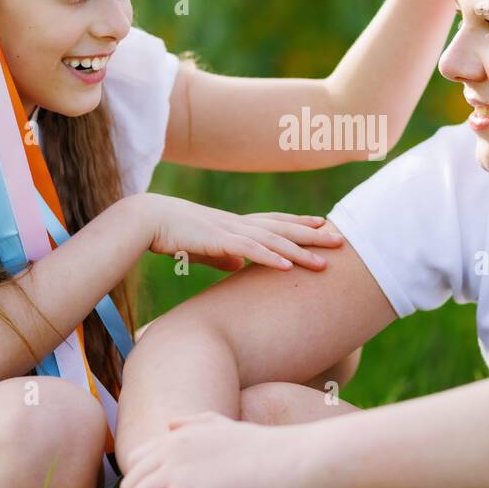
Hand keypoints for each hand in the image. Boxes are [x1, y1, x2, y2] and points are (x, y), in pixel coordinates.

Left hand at [119, 411, 304, 487]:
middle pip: (130, 483)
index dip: (144, 483)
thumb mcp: (229, 427)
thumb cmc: (268, 450)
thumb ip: (197, 423)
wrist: (291, 463)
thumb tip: (171, 423)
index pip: (136, 460)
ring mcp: (175, 474)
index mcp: (180, 435)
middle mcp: (171, 451)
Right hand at [134, 193, 343, 271]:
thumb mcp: (205, 247)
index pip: (276, 222)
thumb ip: (224, 256)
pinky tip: (288, 267)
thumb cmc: (173, 233)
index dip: (300, 223)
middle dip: (313, 235)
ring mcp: (231, 231)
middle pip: (284, 228)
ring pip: (274, 241)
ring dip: (300, 252)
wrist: (147, 220)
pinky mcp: (218, 241)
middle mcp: (239, 224)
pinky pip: (250, 251)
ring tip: (324, 263)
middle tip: (341, 241)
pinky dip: (271, 258)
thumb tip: (239, 267)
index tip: (323, 225)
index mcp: (237, 225)